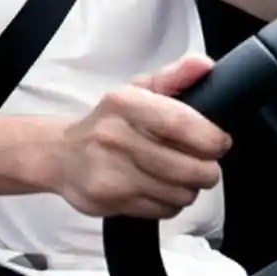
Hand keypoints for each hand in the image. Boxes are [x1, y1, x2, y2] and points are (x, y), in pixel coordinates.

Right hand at [52, 53, 232, 218]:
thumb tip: (203, 65)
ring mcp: (110, 171)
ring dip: (187, 188)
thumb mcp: (138, 90)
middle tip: (198, 163)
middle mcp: (115, 136)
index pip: (187, 125)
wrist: (60, 154)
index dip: (213, 139)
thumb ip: (175, 77)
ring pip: (182, 193)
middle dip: (206, 169)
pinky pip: (164, 210)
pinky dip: (168, 203)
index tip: (215, 141)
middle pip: (193, 169)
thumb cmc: (108, 122)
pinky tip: (154, 188)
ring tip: (173, 176)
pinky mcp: (108, 199)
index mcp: (124, 102)